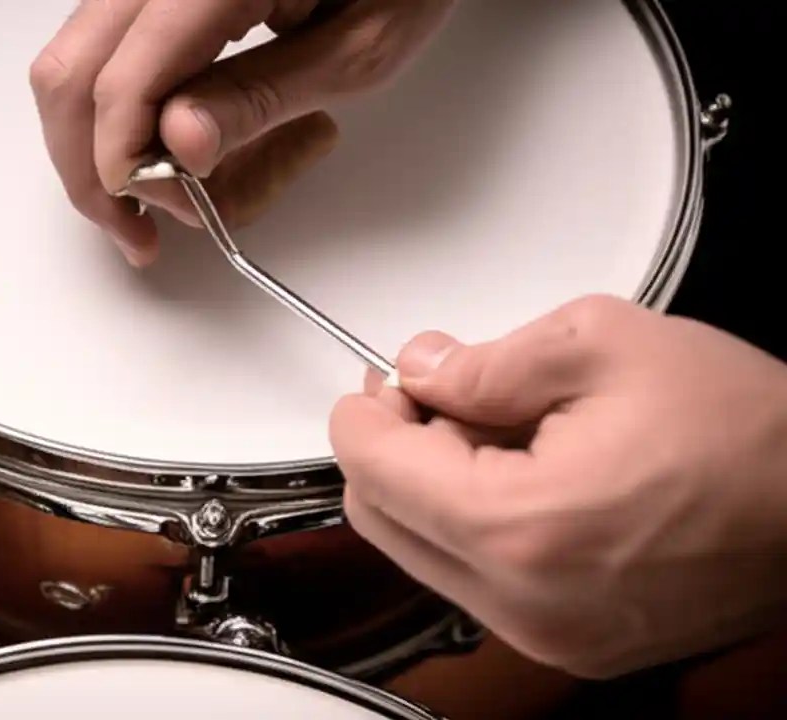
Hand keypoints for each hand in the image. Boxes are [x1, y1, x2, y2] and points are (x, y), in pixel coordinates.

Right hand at [29, 0, 453, 266]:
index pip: (122, 81)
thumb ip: (261, 96)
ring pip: (73, 61)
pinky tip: (171, 144)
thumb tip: (178, 148)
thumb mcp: (356, 47)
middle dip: (95, 167)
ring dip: (100, 142)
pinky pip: (106, 47)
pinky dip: (123, 107)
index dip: (127, 166)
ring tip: (162, 196)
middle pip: (69, 73)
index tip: (161, 220)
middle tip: (138, 232)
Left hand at [330, 294, 786, 678]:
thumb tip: (419, 368)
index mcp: (521, 526)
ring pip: (424, 554)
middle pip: (382, 520)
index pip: (376, 471)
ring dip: (430, 489)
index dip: (363, 414)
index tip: (378, 385)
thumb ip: (483, 362)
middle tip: (431, 397)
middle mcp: (523, 601)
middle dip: (391, 450)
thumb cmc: (750, 432)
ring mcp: (548, 634)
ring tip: (495, 430)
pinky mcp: (571, 643)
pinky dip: (473, 526)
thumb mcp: (601, 346)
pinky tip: (524, 476)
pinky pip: (476, 581)